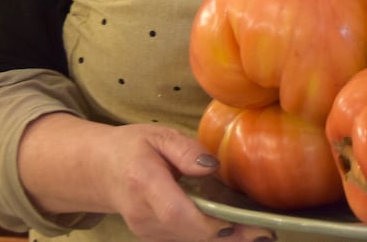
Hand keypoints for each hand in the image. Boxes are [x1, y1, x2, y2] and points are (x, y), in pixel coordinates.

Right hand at [18, 114, 272, 241]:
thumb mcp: (158, 135)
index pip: (176, 212)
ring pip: (190, 241)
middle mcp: (143, 215)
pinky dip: (212, 237)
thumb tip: (210, 166)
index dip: (207, 223)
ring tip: (259, 234)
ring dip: (225, 240)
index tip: (237, 223)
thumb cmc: (133, 147)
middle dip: (229, 236)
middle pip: (189, 234)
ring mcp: (146, 231)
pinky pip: (186, 239)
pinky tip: (238, 232)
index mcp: (144, 184)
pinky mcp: (154, 237)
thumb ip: (184, 150)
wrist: (100, 170)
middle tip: (265, 233)